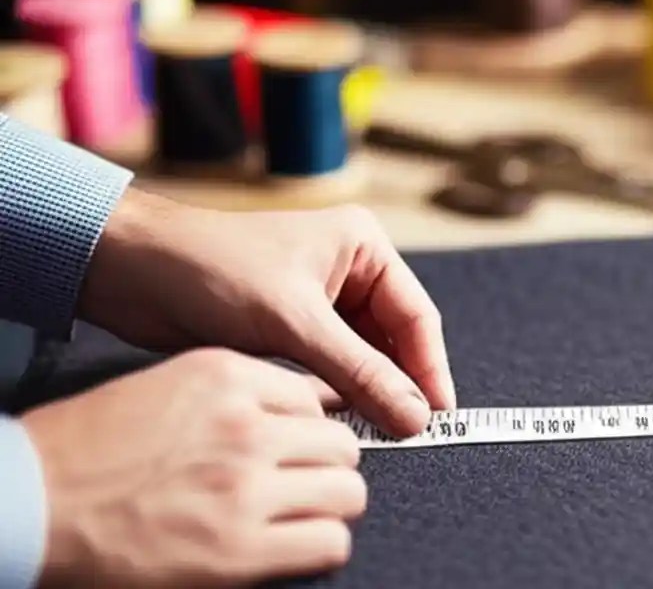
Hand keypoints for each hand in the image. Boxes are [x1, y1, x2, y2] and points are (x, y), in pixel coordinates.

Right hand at [22, 349, 364, 587]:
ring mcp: (246, 489)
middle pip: (342, 444)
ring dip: (330, 505)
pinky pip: (328, 543)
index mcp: (227, 378)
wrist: (31, 500)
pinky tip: (295, 543)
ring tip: (302, 513)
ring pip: (347, 492)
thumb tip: (312, 400)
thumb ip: (241, 391)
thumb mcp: (170, 387)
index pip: (319, 398)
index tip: (305, 445)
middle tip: (304, 481)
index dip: (312, 428)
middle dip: (327, 466)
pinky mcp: (240, 549)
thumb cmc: (86, 448)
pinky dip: (321, 545)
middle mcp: (245, 427)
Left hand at [77, 189, 454, 437]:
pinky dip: (340, 392)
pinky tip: (344, 421)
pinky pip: (333, 364)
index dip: (430, 370)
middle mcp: (349, 268)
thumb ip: (360, 373)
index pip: (416, 316)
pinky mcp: (291, 325)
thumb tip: (415, 417)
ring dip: (371, 392)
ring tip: (383, 433)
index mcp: (363, 246)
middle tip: (413, 432)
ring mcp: (321, 298)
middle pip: (396, 338)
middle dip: (402, 383)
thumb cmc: (211, 270)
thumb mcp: (294, 323)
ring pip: (365, 356)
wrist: (129, 269)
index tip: (438, 417)